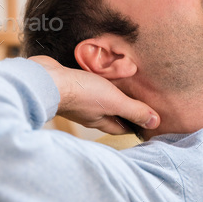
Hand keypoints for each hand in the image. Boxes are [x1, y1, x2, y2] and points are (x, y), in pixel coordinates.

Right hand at [28, 55, 159, 134]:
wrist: (47, 80)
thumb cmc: (80, 93)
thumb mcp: (114, 101)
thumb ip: (134, 110)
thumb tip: (155, 123)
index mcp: (101, 121)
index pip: (122, 127)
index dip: (136, 124)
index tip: (147, 120)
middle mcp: (89, 114)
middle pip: (110, 115)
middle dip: (123, 109)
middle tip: (138, 99)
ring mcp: (78, 101)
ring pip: (98, 100)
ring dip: (109, 93)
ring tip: (121, 83)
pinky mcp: (70, 87)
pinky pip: (86, 86)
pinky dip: (95, 82)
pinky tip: (98, 73)